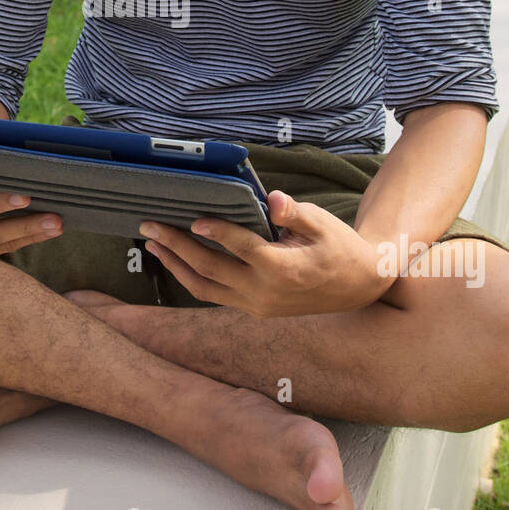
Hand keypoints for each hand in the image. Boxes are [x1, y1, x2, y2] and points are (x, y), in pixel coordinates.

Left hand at [139, 190, 387, 316]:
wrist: (358, 286)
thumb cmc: (339, 247)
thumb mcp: (323, 223)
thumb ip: (295, 213)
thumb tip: (274, 199)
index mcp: (283, 269)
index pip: (241, 248)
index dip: (216, 231)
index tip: (194, 216)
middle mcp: (265, 293)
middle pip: (210, 269)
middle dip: (176, 246)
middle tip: (150, 225)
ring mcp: (257, 305)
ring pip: (205, 289)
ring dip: (175, 266)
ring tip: (152, 245)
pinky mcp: (254, 310)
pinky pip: (215, 295)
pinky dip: (192, 278)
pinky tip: (178, 260)